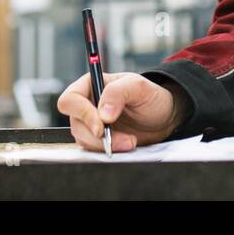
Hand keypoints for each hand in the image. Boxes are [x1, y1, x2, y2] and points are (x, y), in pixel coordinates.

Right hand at [56, 71, 184, 152]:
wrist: (163, 117)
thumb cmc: (150, 96)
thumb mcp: (139, 87)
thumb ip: (118, 93)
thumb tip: (102, 114)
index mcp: (91, 84)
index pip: (71, 99)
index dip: (82, 113)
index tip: (101, 126)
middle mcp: (87, 103)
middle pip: (75, 123)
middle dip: (97, 135)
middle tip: (121, 140)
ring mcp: (91, 123)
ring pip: (83, 139)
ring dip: (105, 145)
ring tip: (130, 142)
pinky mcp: (97, 139)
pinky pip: (93, 149)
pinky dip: (108, 150)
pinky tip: (125, 145)